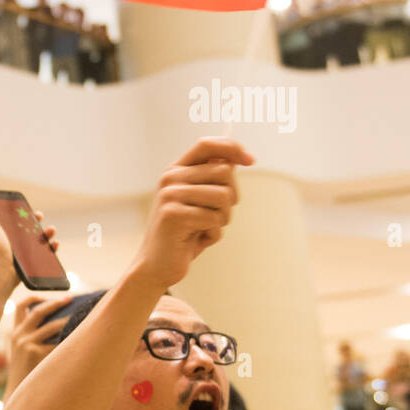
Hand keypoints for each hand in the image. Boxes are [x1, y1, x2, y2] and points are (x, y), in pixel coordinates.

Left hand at [0, 193, 57, 290]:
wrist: (2, 275)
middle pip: (29, 230)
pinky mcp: (31, 263)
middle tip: (40, 216)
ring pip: (38, 241)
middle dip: (37, 222)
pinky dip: (52, 248)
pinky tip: (55, 244)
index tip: (31, 209)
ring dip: (47, 234)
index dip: (24, 214)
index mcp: (4, 234)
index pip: (15, 221)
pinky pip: (44, 254)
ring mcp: (22, 254)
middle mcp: (13, 243)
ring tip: (51, 230)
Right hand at [6, 294, 73, 392]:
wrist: (17, 393)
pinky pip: (58, 342)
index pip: (20, 306)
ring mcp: (27, 344)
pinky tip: (80, 338)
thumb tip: (56, 322)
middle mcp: (19, 336)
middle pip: (38, 311)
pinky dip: (69, 338)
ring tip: (82, 318)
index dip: (35, 297)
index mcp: (14, 333)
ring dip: (68, 320)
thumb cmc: (25, 373)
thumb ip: (31, 337)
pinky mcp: (36, 354)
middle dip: (56, 302)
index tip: (49, 296)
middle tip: (71, 298)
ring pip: (52, 325)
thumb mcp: (20, 352)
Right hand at [129, 139, 252, 290]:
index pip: (207, 145)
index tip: (251, 161)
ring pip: (223, 196)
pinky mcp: (173, 215)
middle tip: (217, 215)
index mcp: (176, 171)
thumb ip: (213, 180)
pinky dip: (214, 233)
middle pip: (224, 172)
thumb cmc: (185, 233)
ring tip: (206, 228)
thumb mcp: (201, 202)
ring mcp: (169, 196)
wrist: (158, 264)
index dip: (232, 148)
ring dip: (224, 217)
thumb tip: (235, 159)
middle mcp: (170, 178)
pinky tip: (197, 239)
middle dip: (231, 196)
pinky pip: (214, 219)